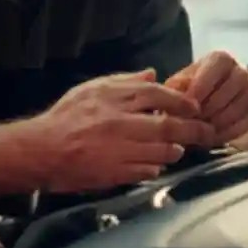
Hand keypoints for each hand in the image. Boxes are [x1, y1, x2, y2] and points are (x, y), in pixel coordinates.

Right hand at [30, 69, 215, 192]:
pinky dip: (156, 167)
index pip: (158, 95)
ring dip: (175, 150)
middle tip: (206, 132)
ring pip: (161, 151)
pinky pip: (147, 171)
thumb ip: (124, 81)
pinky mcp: (115, 173)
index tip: (194, 107)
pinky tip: (157, 164)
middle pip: (167, 126)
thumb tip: (154, 75)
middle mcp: (120, 122)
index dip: (182, 102)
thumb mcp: (92, 89)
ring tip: (178, 149)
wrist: (41, 149)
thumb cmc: (66, 116)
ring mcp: (119, 150)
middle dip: (192, 129)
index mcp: (114, 98)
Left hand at [164, 51, 247, 147]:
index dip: (203, 86)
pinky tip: (213, 137)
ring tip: (200, 131)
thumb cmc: (186, 92)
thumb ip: (177, 87)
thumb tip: (181, 97)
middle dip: (210, 107)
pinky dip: (229, 132)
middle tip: (194, 122)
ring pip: (240, 106)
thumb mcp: (177, 86)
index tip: (189, 104)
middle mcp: (241, 71)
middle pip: (232, 86)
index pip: (218, 66)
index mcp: (221, 59)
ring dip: (219, 121)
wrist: (198, 108)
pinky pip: (247, 122)